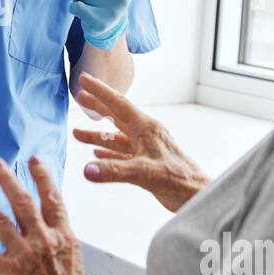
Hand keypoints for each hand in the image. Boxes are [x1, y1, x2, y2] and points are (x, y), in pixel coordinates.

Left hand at [0, 156, 97, 274]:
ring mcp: (24, 254)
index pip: (52, 199)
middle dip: (8, 179)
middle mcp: (43, 240)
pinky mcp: (8, 272)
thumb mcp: (77, 269)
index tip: (34, 161)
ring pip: (0, 220)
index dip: (42, 177)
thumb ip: (63, 254)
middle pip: (23, 201)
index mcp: (63, 237)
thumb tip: (58, 254)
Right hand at [72, 72, 207, 213]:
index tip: (85, 80)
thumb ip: (114, 171)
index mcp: (146, 128)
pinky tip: (97, 155)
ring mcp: (145, 149)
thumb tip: (87, 169)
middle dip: (97, 106)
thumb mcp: (144, 173)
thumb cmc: (179, 180)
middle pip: (116, 116)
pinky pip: (122, 154)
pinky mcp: (145, 163)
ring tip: (77, 132)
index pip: (118, 104)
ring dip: (97, 134)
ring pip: (116, 137)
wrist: (196, 194)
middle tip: (79, 96)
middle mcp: (145, 135)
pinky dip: (108, 153)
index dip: (100, 91)